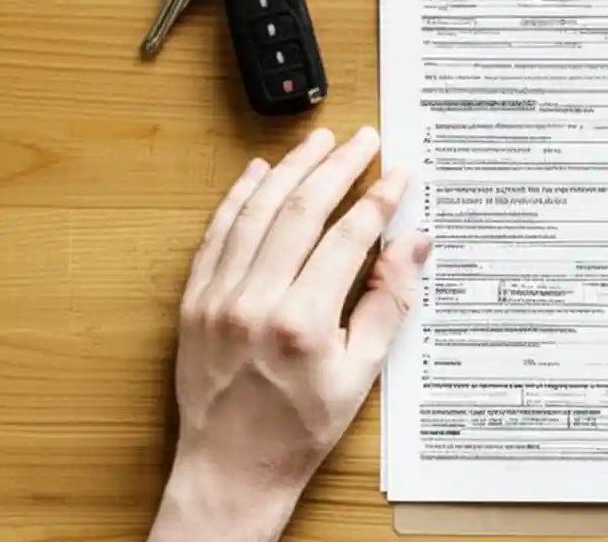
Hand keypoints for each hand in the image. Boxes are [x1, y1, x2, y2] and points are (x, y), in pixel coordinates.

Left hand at [149, 127, 430, 541]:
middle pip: (300, 211)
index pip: (347, 237)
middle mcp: (255, 301)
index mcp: (304, 321)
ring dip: (289, 170)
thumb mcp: (362, 373)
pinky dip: (237, 198)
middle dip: (337, 168)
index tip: (399, 173)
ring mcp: (217, 298)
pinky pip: (216, 234)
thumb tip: (414, 243)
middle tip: (363, 140)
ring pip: (256, 212)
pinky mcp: (193, 301)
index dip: (378, 198)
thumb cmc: (301, 427)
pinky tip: (257, 172)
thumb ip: (389, 302)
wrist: (233, 467)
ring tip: (318, 141)